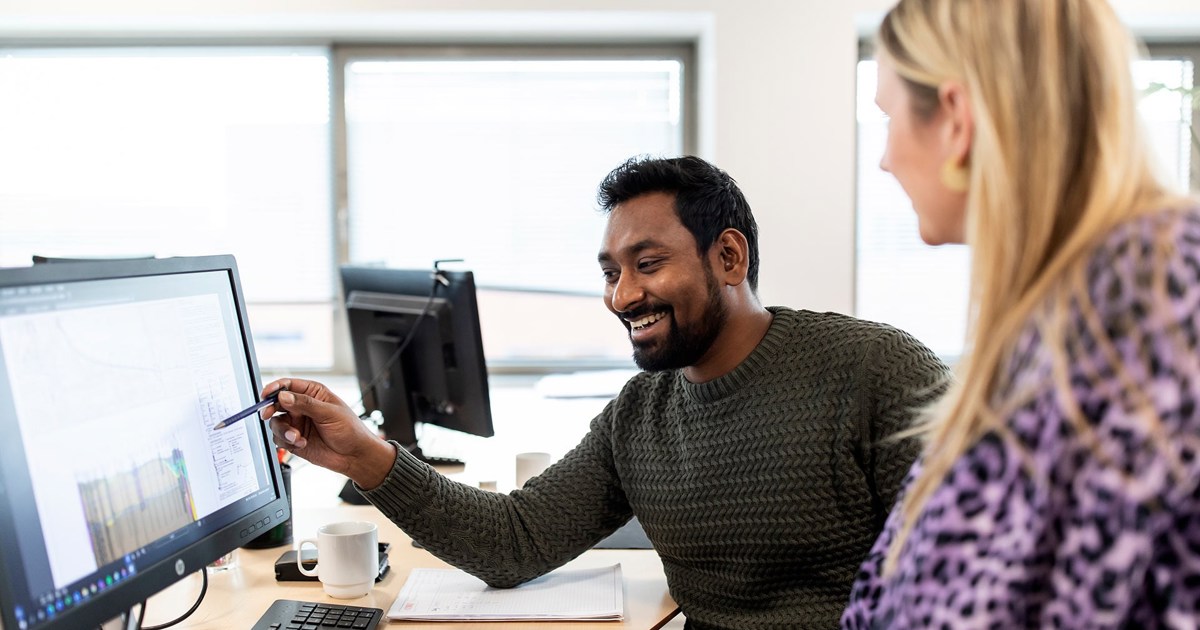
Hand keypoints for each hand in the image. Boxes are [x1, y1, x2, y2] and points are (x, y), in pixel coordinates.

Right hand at [261, 377, 395, 488]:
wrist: (354, 455)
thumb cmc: (350, 430)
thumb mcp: (329, 413)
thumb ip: (305, 404)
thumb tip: (284, 395)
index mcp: (313, 393)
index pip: (288, 385)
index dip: (275, 388)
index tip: (266, 395)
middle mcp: (302, 407)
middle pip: (276, 403)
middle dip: (270, 409)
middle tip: (267, 414)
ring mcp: (297, 424)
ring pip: (275, 422)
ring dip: (282, 430)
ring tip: (297, 437)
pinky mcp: (294, 440)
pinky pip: (279, 439)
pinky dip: (286, 442)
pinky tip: (301, 444)